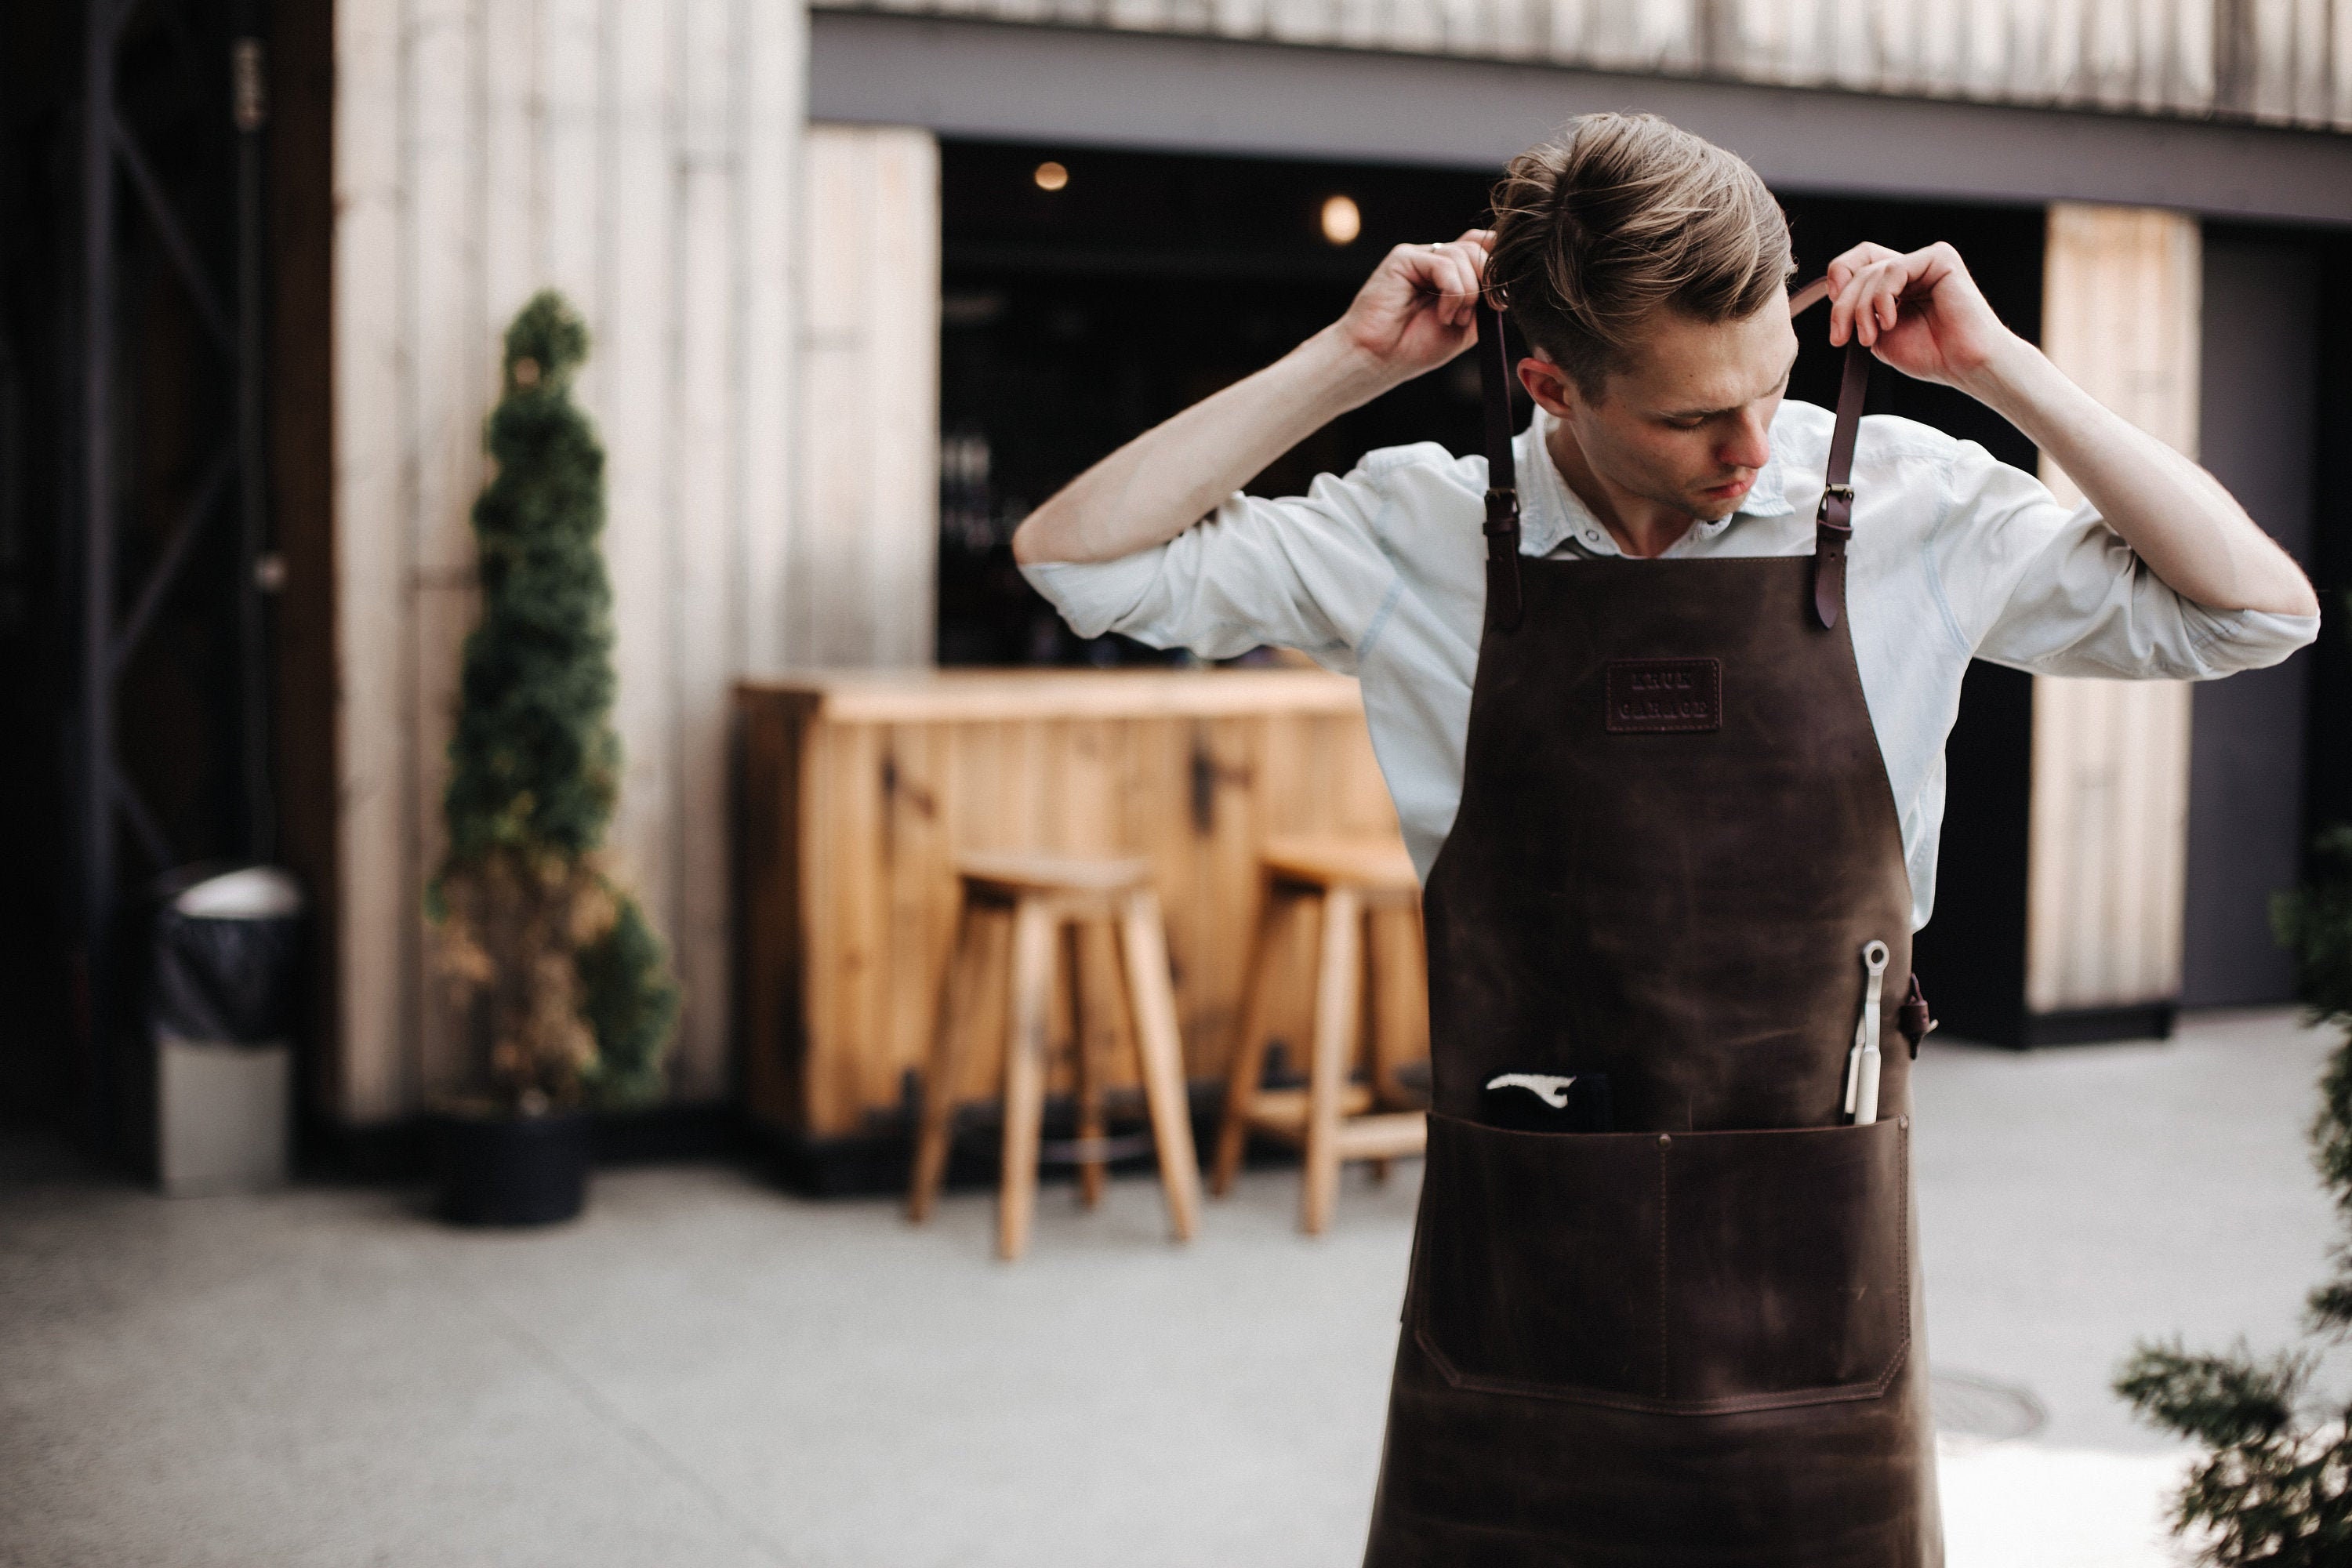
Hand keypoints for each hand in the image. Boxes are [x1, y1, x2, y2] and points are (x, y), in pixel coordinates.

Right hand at [1332, 230, 1490, 386]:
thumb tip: (1508, 278)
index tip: (1500, 302)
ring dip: (1467, 294)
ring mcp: (1418, 256)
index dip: (1498, 266)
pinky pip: (1444, 264)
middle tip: (1478, 314)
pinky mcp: (1403, 258)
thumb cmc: (1415, 347)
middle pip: (1478, 248)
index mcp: (1449, 272)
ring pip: (1464, 256)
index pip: (1484, 247)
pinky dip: (1453, 293)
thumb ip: (1485, 299)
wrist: (1378, 360)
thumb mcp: (1467, 325)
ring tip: (1451, 319)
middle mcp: (1434, 258)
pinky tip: (1442, 314)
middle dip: (1487, 282)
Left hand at [1826, 241, 2019, 391]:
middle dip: (1842, 306)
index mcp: (1898, 283)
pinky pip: (1895, 269)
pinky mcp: (1940, 258)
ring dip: (1861, 309)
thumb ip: (1858, 313)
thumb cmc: (1931, 354)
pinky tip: (1889, 322)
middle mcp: (1911, 267)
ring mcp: (1926, 260)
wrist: (1965, 365)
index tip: (1835, 323)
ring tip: (1870, 337)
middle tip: (1841, 338)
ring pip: (1872, 272)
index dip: (1838, 284)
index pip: (1856, 265)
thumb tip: (1835, 294)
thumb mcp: (1878, 334)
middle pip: (1859, 270)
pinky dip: (1883, 298)